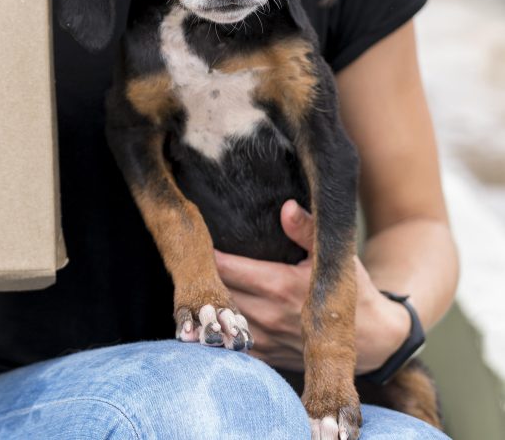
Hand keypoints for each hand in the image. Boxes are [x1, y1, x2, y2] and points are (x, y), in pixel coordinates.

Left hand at [214, 199, 410, 372]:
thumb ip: (305, 230)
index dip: (206, 254)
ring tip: (198, 282)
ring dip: (207, 302)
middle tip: (191, 258)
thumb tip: (285, 207)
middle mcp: (268, 314)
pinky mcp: (266, 356)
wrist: (373, 340)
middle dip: (202, 275)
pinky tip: (211, 313)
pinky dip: (217, 328)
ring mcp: (265, 338)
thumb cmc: (350, 291)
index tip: (196, 240)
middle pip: (215, 291)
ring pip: (218, 317)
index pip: (225, 267)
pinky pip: (229, 342)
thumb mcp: (333, 257)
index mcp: (279, 285)